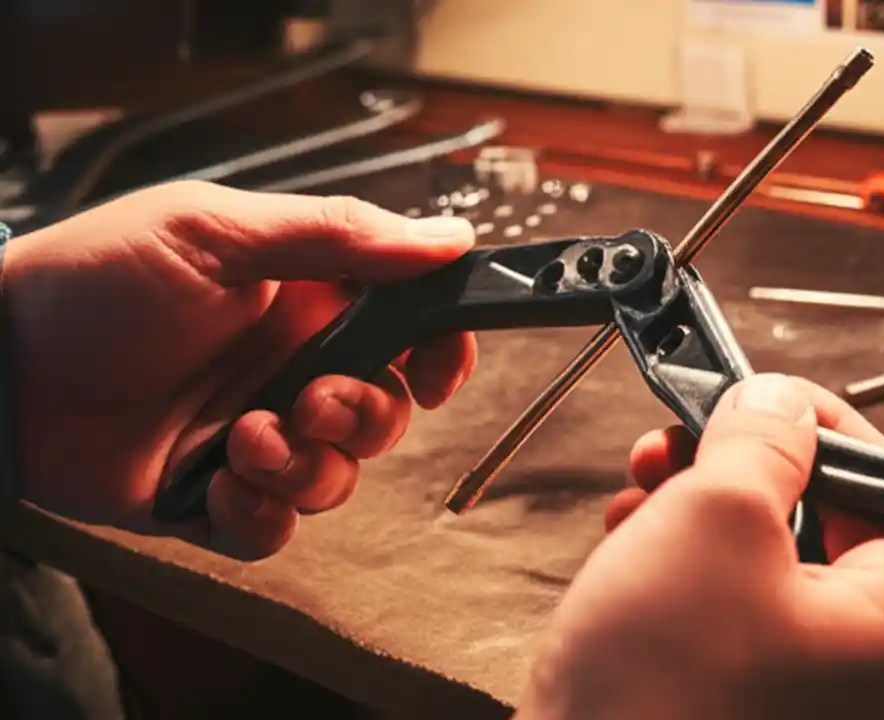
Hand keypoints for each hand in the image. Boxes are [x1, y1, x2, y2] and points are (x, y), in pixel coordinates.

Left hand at [3, 181, 477, 557]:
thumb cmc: (94, 281)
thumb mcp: (217, 233)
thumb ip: (337, 235)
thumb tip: (449, 239)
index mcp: (305, 300)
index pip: (408, 326)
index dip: (438, 351)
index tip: (436, 371)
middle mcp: (290, 369)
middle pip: (385, 411)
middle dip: (363, 416)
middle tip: (308, 400)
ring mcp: (255, 435)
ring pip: (338, 476)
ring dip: (306, 467)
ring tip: (244, 441)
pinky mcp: (213, 497)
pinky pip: (277, 528)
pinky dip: (263, 515)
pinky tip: (220, 488)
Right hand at [516, 374, 883, 719]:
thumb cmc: (657, 691)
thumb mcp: (715, 518)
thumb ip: (763, 440)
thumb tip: (780, 402)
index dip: (828, 429)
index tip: (769, 398)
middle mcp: (866, 672)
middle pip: (825, 523)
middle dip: (744, 467)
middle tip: (687, 439)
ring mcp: (803, 696)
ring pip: (767, 562)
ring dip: (701, 508)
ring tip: (643, 489)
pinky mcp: (740, 706)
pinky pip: (730, 610)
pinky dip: (683, 565)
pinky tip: (632, 542)